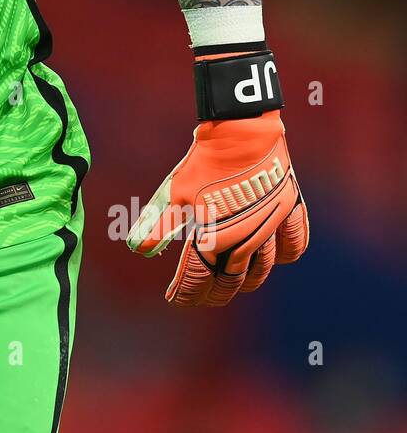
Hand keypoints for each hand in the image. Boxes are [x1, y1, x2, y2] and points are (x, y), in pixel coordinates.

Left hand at [126, 109, 307, 305]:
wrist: (241, 132)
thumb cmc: (204, 163)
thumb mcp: (175, 193)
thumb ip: (158, 224)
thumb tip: (138, 249)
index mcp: (216, 239)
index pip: (198, 278)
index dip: (186, 293)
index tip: (177, 301)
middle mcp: (247, 239)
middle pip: (231, 279)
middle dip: (215, 292)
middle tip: (205, 298)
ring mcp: (271, 225)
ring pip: (263, 267)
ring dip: (248, 280)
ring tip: (237, 284)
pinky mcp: (289, 208)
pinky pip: (294, 242)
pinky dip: (286, 253)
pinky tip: (278, 257)